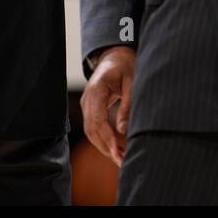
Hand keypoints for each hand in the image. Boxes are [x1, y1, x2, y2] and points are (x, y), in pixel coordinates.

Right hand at [80, 46, 134, 166]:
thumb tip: (123, 130)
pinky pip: (93, 126)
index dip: (107, 138)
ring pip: (90, 131)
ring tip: (120, 158)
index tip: (117, 152)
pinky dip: (102, 139)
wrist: (115, 55)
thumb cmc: (125, 66)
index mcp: (96, 90)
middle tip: (122, 161)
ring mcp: (86, 103)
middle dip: (105, 147)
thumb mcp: (131, 82)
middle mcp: (87, 98)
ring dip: (103, 146)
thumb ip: (127, 105)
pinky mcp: (90, 107)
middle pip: (91, 129)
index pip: (97, 120)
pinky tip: (115, 147)